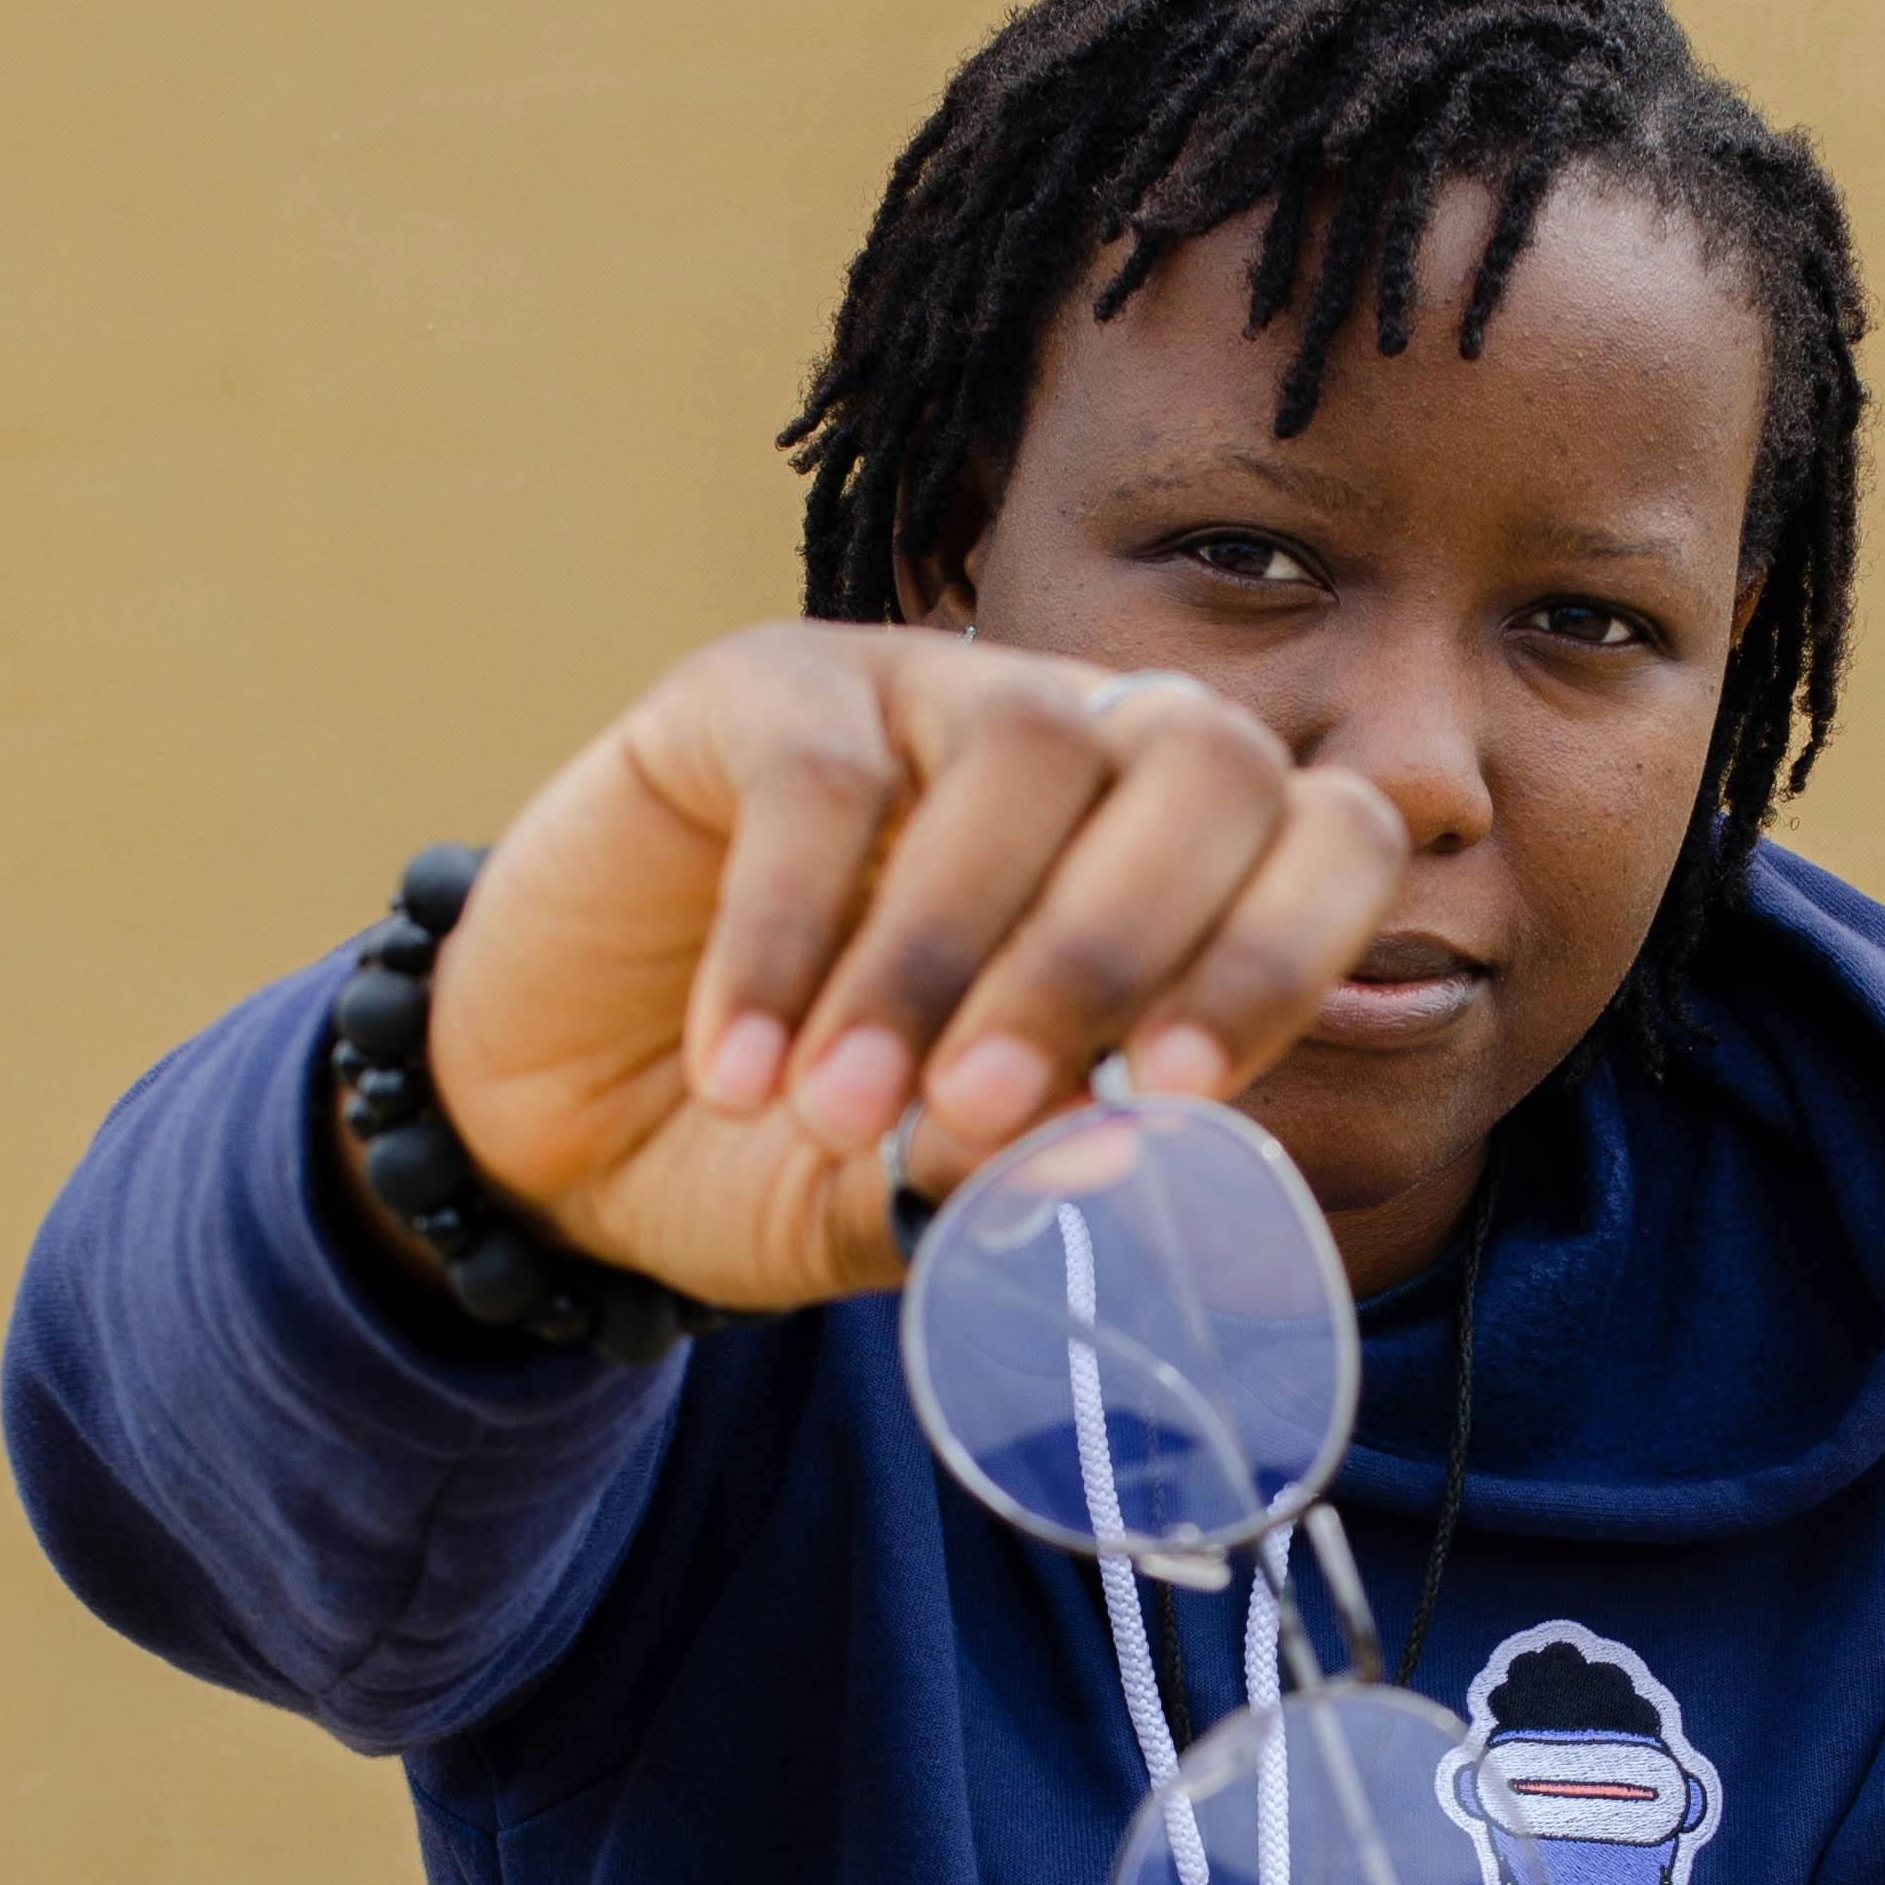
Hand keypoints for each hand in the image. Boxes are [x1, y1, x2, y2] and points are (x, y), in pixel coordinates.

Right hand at [393, 622, 1406, 1313]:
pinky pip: (819, 778)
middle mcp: (1079, 746)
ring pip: (1021, 751)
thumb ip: (1010, 1180)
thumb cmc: (789, 1152)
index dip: (1285, 946)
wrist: (562, 1126)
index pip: (1322, 834)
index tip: (1183, 1087)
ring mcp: (925, 693)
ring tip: (845, 1116)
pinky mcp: (761, 686)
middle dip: (1118, 949)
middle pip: (1205, 760)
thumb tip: (1115, 1152)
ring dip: (940, 957)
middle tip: (993, 1110)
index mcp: (1172, 864)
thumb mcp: (912, 1199)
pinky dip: (786, 941)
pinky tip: (740, 1074)